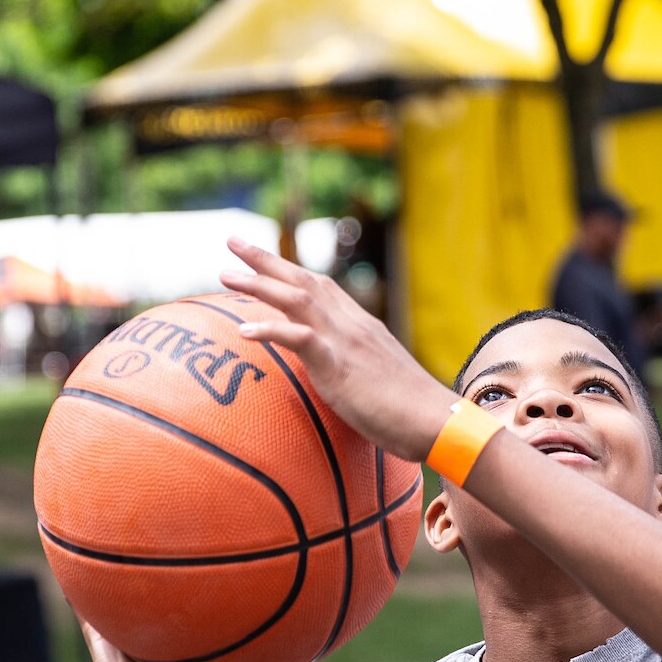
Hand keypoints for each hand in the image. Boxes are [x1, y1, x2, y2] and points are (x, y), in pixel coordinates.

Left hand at [219, 238, 449, 462]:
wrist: (436, 420)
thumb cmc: (409, 410)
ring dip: (259, 284)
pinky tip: (244, 331)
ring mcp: (346, 341)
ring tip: (225, 275)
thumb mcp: (375, 379)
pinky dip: (270, 330)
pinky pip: (300, 339)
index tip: (259, 258)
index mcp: (359, 325)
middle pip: (304, 280)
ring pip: (298, 300)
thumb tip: (336, 373)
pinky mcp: (340, 365)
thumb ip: (353, 367)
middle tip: (232, 241)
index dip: (288, 270)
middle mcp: (351, 324)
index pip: (320, 286)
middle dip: (265, 260)